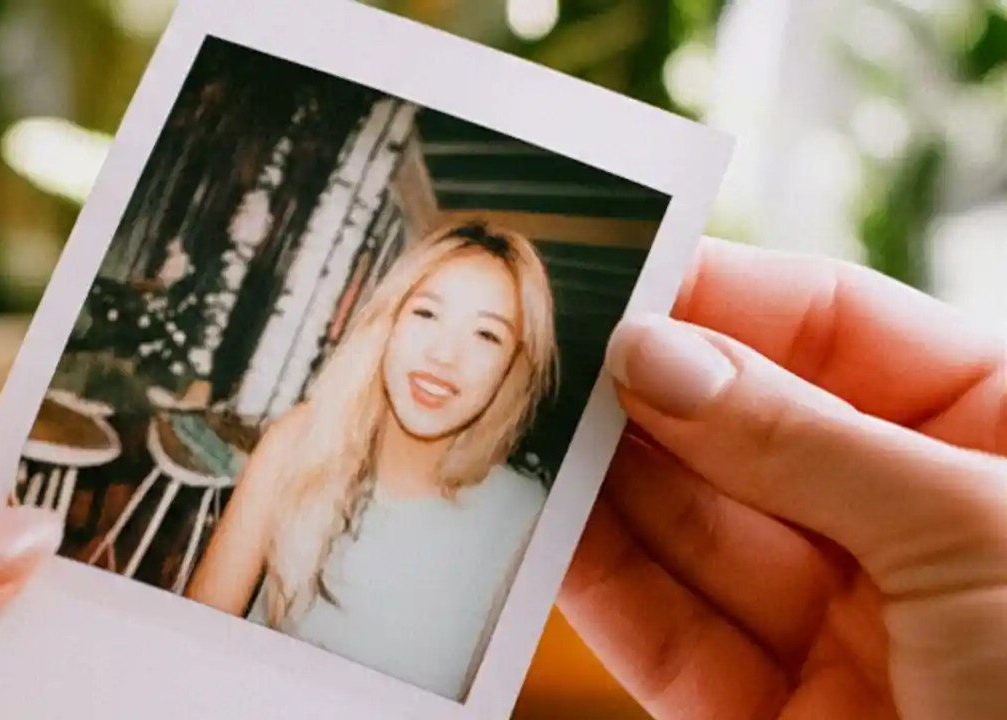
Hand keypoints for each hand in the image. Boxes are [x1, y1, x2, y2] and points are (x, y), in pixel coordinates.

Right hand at [561, 238, 1005, 718]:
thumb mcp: (972, 529)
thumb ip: (802, 438)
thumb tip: (659, 356)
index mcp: (995, 438)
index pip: (836, 328)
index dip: (727, 295)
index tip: (622, 273)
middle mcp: (907, 525)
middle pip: (746, 426)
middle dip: (649, 390)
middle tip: (550, 346)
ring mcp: (835, 624)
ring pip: (692, 529)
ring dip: (606, 481)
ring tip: (525, 425)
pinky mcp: (766, 716)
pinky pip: (667, 633)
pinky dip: (600, 581)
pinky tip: (546, 524)